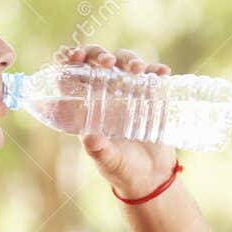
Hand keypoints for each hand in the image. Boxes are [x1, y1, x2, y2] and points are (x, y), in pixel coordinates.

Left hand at [55, 42, 179, 197]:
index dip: (68, 60)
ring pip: (123, 63)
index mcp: (85, 108)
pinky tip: (163, 73)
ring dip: (129, 60)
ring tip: (138, 70)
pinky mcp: (148, 94)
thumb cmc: (123, 170)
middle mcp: (103, 95)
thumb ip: (100, 152)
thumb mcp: (110, 162)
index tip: (75, 56)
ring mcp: (126, 92)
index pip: (70, 77)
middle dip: (99, 54)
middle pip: (96, 62)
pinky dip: (156, 70)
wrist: (151, 177)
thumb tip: (89, 138)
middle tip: (108, 62)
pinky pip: (151, 75)